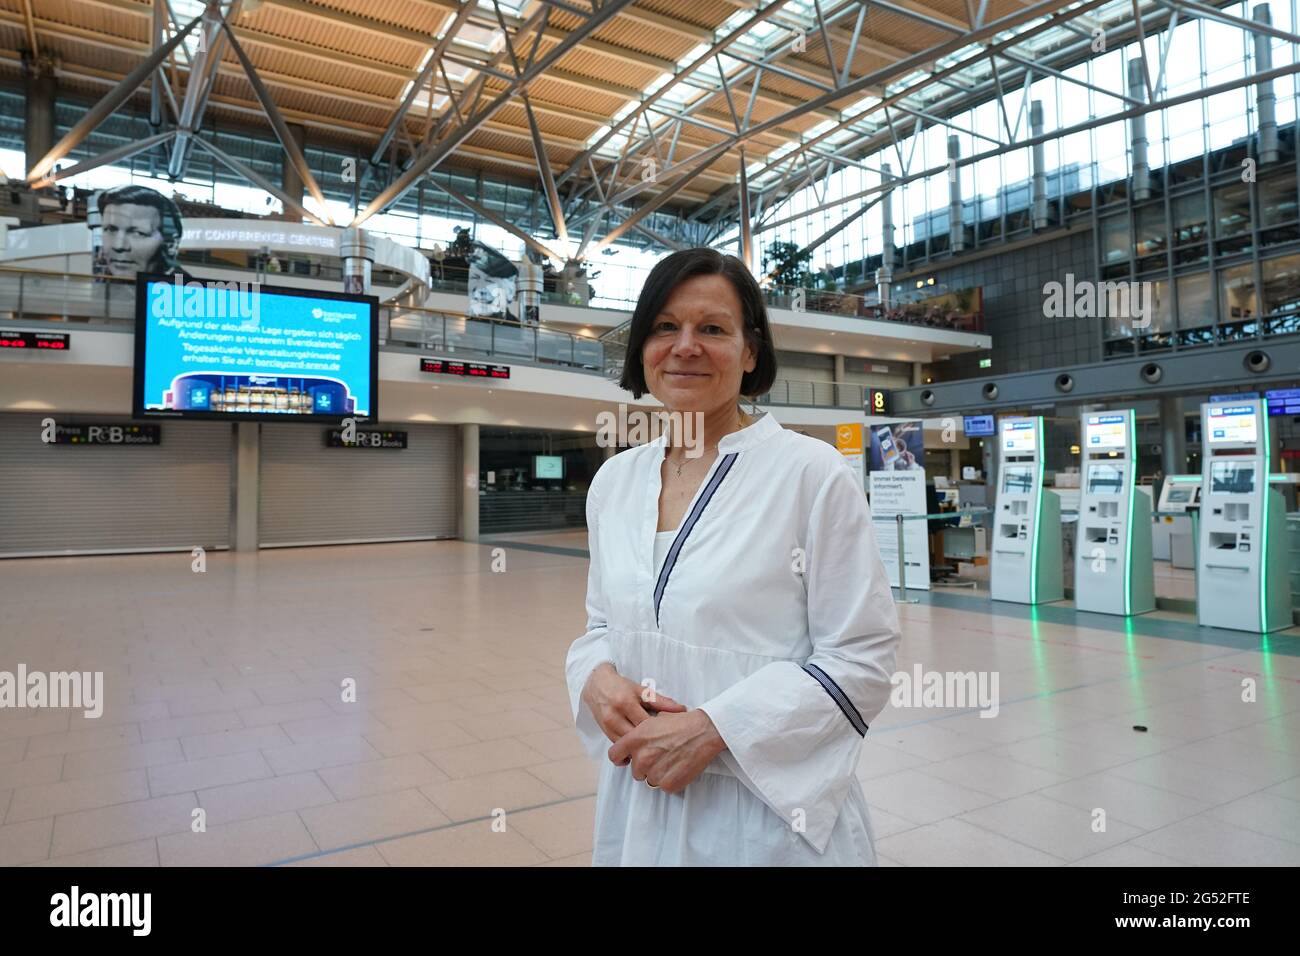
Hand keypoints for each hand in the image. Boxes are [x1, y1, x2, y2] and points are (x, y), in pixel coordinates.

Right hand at [581, 662, 685, 743]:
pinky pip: (619, 746)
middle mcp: (615, 716)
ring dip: (640, 749)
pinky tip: (640, 752)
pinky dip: (630, 751)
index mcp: (626, 703)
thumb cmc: (621, 687)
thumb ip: (661, 701)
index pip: (647, 724)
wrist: (596, 685)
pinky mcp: (605, 732)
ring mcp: (608, 726)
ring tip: (654, 752)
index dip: (661, 731)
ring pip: (627, 745)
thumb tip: (682, 709)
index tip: (672, 736)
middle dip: (651, 743)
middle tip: (665, 748)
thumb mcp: (641, 690)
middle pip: (637, 737)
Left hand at [607, 709, 725, 793]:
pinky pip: (664, 788)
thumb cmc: (682, 723)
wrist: (705, 730)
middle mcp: (643, 757)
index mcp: (636, 739)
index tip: (627, 759)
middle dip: (646, 766)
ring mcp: (655, 772)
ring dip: (659, 774)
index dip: (622, 758)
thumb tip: (635, 743)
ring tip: (673, 760)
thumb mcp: (654, 720)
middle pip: (636, 771)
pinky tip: (680, 768)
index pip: (614, 756)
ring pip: (650, 780)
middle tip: (662, 756)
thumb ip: (639, 734)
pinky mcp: (668, 784)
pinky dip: (672, 781)